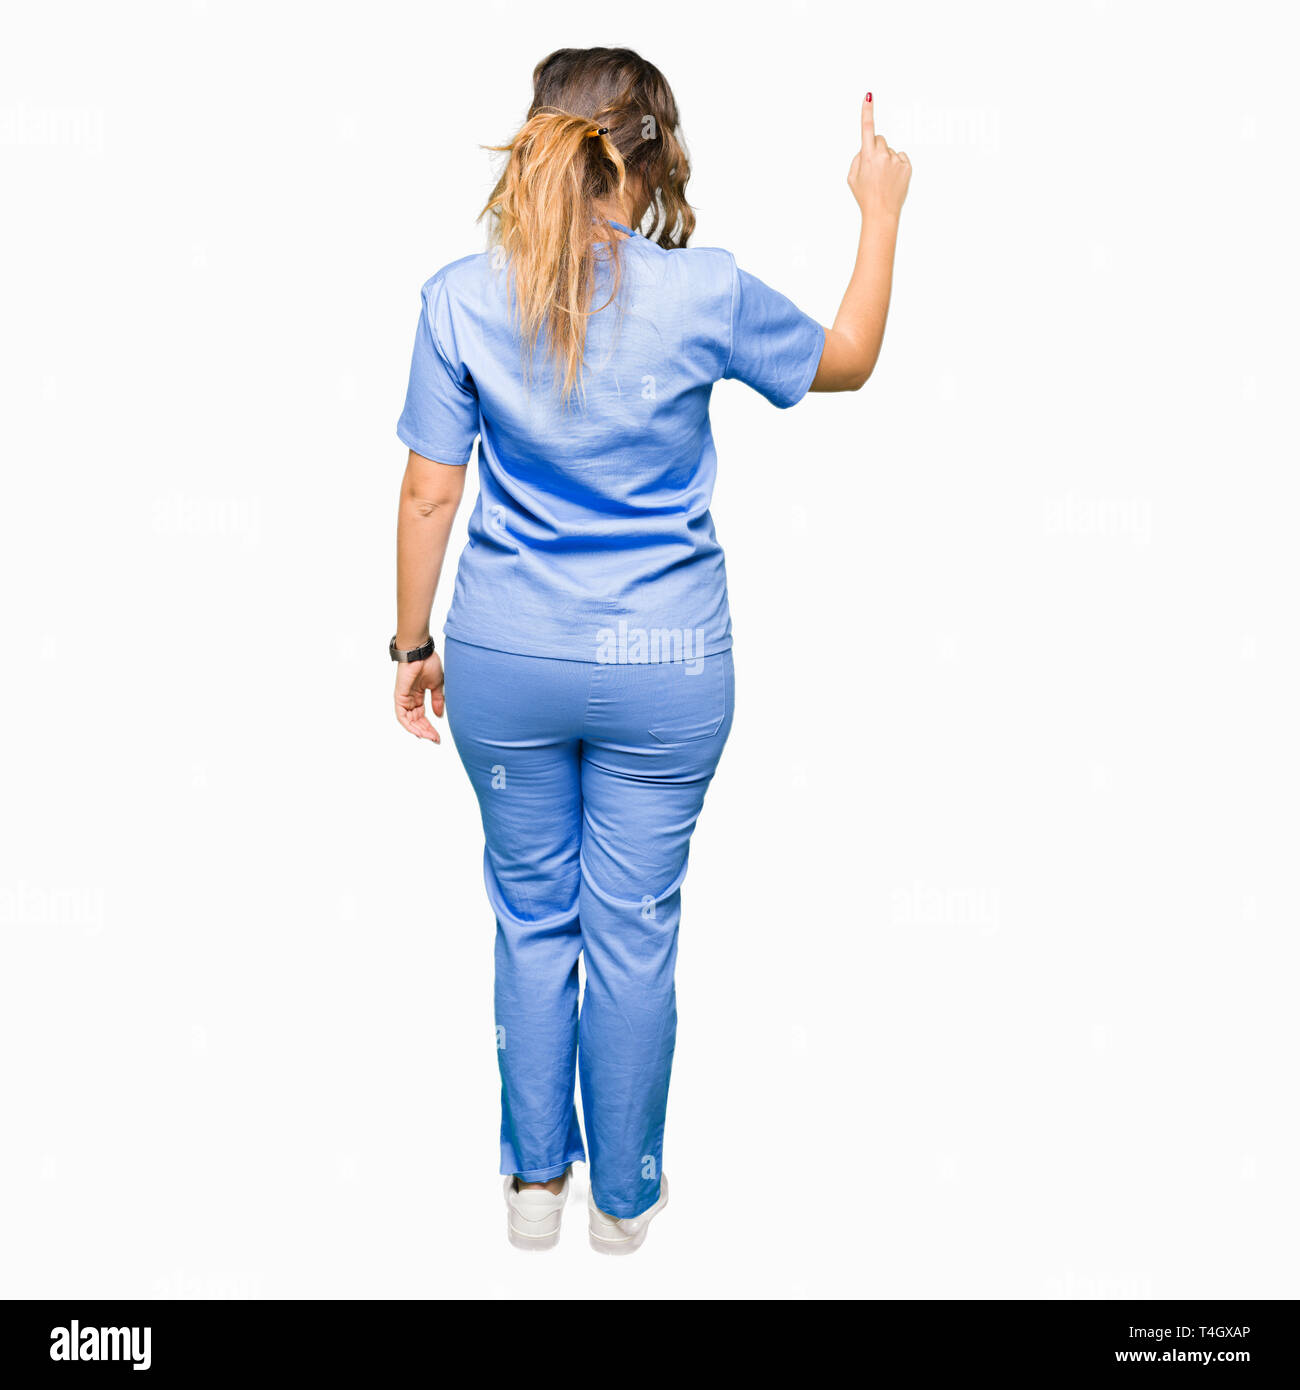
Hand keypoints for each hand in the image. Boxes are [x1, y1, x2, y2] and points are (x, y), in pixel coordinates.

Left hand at [394, 652, 445, 742]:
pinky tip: (419, 732)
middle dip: (426, 731)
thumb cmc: (428, 663)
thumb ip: (438, 700)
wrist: (421, 652)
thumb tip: (439, 714)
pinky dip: (410, 725)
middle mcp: (409, 699)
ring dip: (419, 731)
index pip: (422, 716)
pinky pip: (402, 716)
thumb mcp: (437, 685)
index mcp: (418, 696)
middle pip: (416, 721)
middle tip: (435, 739)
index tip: (438, 736)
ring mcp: (403, 698)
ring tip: (429, 737)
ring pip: (409, 721)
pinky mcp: (399, 697)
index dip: (430, 727)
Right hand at [847, 93, 910, 220]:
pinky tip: (893, 178)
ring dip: (887, 159)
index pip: (867, 129)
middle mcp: (883, 156)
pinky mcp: (907, 166)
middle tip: (874, 168)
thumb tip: (866, 148)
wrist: (881, 213)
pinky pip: (901, 157)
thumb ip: (857, 158)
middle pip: (880, 139)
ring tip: (884, 178)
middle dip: (876, 148)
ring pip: (890, 150)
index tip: (868, 97)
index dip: (867, 111)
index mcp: (867, 157)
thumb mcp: (852, 178)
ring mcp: (896, 160)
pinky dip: (897, 165)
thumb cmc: (865, 197)